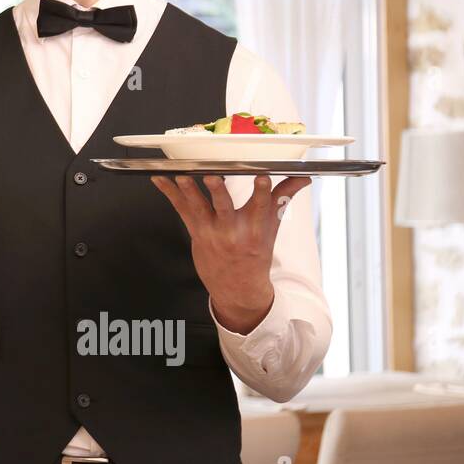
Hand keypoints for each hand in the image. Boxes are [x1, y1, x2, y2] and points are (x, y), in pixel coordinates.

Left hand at [149, 173, 310, 334]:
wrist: (238, 287)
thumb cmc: (256, 252)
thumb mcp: (272, 227)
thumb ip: (283, 196)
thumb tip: (304, 177)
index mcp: (255, 228)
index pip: (261, 206)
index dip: (261, 192)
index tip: (262, 177)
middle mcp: (232, 231)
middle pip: (224, 207)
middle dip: (218, 192)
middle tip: (213, 177)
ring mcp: (212, 233)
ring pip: (198, 208)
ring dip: (188, 190)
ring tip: (181, 175)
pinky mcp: (196, 233)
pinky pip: (181, 210)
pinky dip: (169, 194)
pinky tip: (159, 180)